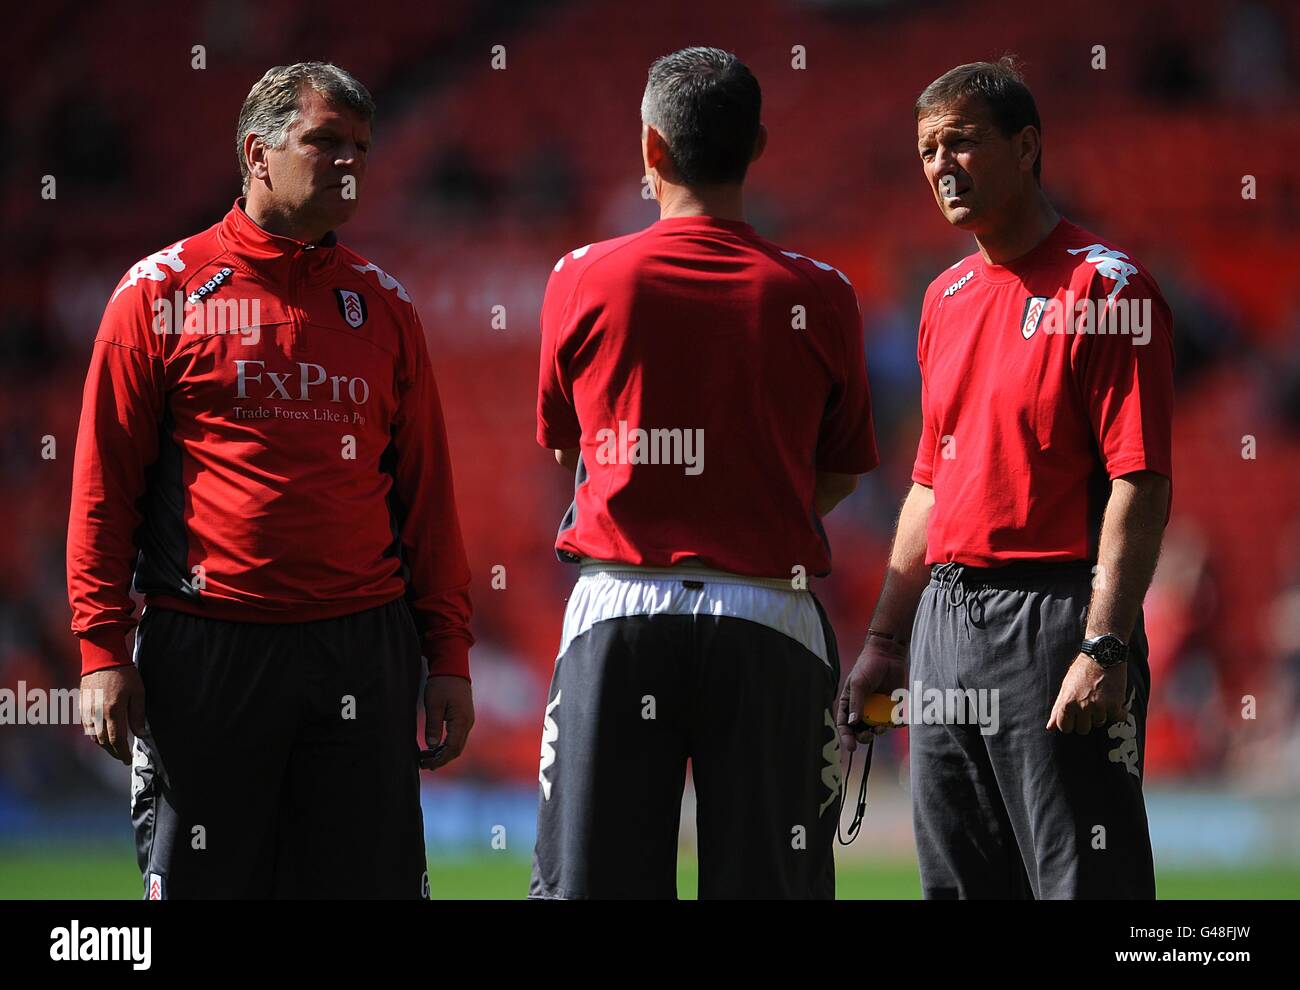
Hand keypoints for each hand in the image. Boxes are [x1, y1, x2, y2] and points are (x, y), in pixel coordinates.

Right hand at [80, 666, 145, 764]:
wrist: (102, 658)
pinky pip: (86, 727)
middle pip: (103, 742)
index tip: (127, 760)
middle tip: (122, 757)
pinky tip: (102, 736)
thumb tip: (140, 734)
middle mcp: (97, 714)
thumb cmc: (124, 674)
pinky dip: (94, 736)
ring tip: (114, 749)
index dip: (122, 753)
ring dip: (103, 746)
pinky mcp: (81, 706)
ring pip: (92, 737)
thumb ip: (138, 715)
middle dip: (113, 752)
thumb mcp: (138, 692)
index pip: (116, 740)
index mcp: (112, 711)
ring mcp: (87, 710)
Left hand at [422, 675, 474, 770]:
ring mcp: (467, 721)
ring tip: (426, 758)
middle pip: (456, 749)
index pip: (452, 748)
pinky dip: (446, 745)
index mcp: (461, 721)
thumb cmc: (442, 684)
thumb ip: (433, 725)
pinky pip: (457, 737)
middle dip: (441, 760)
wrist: (453, 668)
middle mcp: (468, 723)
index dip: (439, 759)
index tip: (426, 765)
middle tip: (424, 765)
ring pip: (457, 745)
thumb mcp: (434, 704)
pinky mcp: (464, 718)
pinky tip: (434, 747)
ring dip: (443, 753)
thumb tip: (431, 746)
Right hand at [837, 634, 907, 752]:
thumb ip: (856, 703)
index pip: (844, 724)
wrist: (888, 654)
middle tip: (869, 735)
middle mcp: (862, 708)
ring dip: (879, 731)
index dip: (846, 737)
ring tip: (881, 727)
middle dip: (863, 737)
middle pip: (860, 730)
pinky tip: (899, 722)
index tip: (851, 747)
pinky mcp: (891, 706)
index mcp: (849, 702)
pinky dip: (896, 724)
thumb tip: (852, 723)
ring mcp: (877, 708)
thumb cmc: (868, 666)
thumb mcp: (858, 683)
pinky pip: (893, 721)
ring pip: (877, 728)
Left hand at [1046, 655, 1127, 733]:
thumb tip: (1050, 728)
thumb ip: (1058, 709)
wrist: (1102, 654)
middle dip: (1086, 720)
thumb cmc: (1082, 671)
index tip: (1075, 717)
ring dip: (1102, 713)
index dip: (1070, 724)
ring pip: (1100, 723)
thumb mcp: (1066, 687)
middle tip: (1090, 705)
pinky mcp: (1115, 705)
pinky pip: (1119, 718)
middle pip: (1083, 729)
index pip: (1065, 728)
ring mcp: (1099, 706)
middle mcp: (1082, 706)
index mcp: (1067, 703)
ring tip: (1102, 697)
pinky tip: (1116, 700)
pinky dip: (1120, 712)